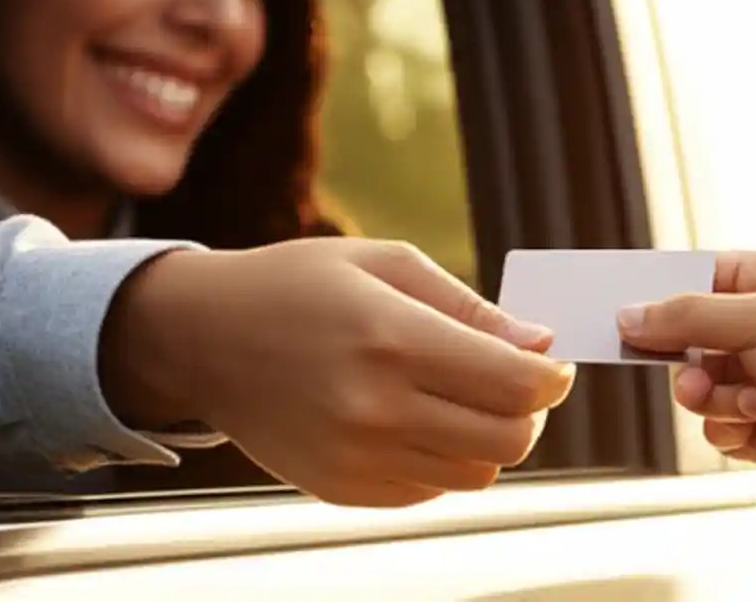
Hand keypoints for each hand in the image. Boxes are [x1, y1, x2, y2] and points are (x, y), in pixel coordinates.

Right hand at [101, 238, 575, 506]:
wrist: (203, 338)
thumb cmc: (299, 286)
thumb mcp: (387, 264)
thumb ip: (471, 308)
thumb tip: (540, 344)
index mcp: (394, 341)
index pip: (516, 385)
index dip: (553, 378)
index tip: (553, 367)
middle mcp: (376, 409)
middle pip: (508, 439)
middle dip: (531, 412)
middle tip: (516, 384)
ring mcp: (356, 457)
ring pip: (477, 474)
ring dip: (490, 439)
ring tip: (465, 399)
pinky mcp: (340, 488)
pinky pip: (430, 490)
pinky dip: (445, 461)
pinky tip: (421, 421)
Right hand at [617, 252, 755, 512]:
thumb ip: (690, 316)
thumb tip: (630, 314)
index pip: (703, 276)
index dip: (663, 293)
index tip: (621, 309)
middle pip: (692, 335)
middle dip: (687, 357)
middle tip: (698, 373)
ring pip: (700, 385)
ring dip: (710, 396)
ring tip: (745, 403)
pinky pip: (718, 425)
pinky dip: (728, 428)